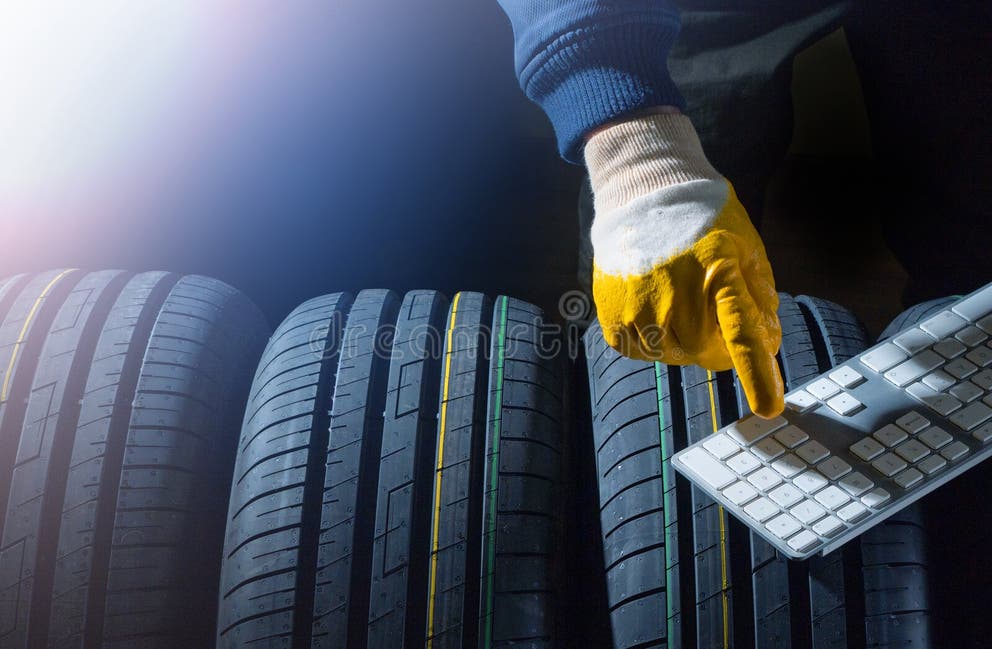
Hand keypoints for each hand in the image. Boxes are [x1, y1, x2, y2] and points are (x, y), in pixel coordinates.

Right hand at [585, 112, 783, 417]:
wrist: (642, 195)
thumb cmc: (701, 221)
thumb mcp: (745, 247)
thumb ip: (759, 296)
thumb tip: (767, 344)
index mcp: (716, 271)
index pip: (740, 333)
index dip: (757, 374)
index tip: (770, 408)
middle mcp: (674, 295)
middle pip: (707, 353)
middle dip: (717, 342)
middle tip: (708, 306)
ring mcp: (639, 310)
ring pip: (674, 356)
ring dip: (683, 339)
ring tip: (676, 297)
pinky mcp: (612, 319)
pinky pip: (642, 351)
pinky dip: (652, 337)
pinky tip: (651, 303)